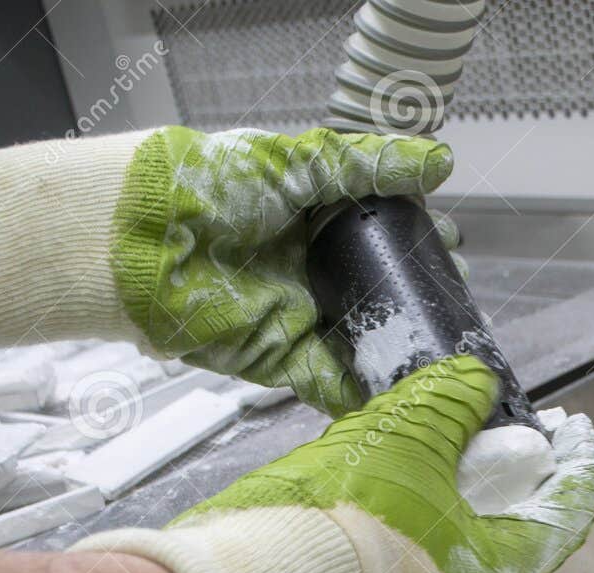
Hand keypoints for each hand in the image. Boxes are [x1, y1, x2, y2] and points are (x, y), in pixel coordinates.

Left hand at [0, 126, 457, 415]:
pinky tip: (398, 392)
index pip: (383, 237)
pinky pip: (327, 380)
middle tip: (456, 312)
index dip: (420, 248)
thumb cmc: (207, 186)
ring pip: (362, 341)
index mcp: (316, 220)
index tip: (455, 256)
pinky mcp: (276, 357)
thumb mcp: (296, 160)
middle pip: (380, 295)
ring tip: (444, 360)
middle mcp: (310, 270)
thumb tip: (440, 162)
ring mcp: (297, 316)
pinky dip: (361, 390)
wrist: (137, 237)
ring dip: (399, 353)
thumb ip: (368, 165)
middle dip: (418, 306)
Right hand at [68, 356, 593, 572]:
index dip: (575, 465)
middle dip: (520, 494)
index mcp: (500, 570)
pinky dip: (425, 538)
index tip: (575, 434)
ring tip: (444, 471)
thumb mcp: (403, 439)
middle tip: (507, 450)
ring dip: (468, 517)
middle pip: (522, 546)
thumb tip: (475, 385)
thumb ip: (448, 407)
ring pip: (468, 566)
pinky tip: (394, 508)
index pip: (565, 512)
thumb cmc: (338, 525)